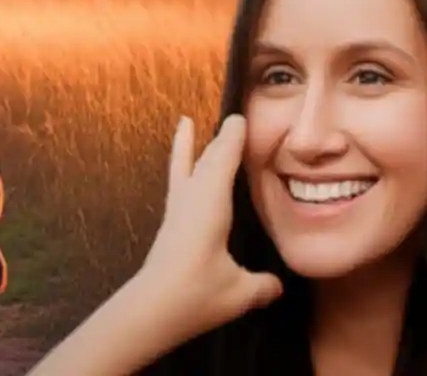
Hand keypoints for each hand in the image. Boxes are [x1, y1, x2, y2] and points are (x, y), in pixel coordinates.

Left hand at [25, 115, 282, 375]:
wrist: (150, 308)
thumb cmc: (195, 293)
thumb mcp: (241, 292)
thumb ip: (262, 285)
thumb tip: (276, 286)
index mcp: (208, 206)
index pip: (222, 163)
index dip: (232, 140)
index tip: (240, 118)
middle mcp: (189, 202)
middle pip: (203, 162)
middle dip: (218, 141)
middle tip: (230, 118)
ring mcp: (176, 213)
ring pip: (183, 170)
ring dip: (188, 148)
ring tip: (184, 123)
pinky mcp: (169, 227)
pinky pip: (177, 187)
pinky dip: (180, 171)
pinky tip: (183, 177)